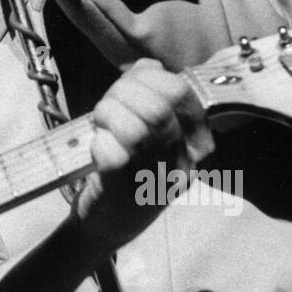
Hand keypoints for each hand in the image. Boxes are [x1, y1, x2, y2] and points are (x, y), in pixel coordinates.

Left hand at [75, 58, 208, 250]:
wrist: (108, 225)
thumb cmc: (130, 171)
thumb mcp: (153, 135)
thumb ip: (153, 96)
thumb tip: (148, 66)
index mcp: (195, 142)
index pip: (181, 91)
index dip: (147, 77)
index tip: (126, 84)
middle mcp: (183, 162)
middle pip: (156, 106)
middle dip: (121, 93)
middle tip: (106, 106)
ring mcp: (156, 178)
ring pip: (135, 127)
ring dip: (108, 116)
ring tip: (100, 124)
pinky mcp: (126, 190)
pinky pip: (112, 153)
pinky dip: (98, 143)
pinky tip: (97, 149)